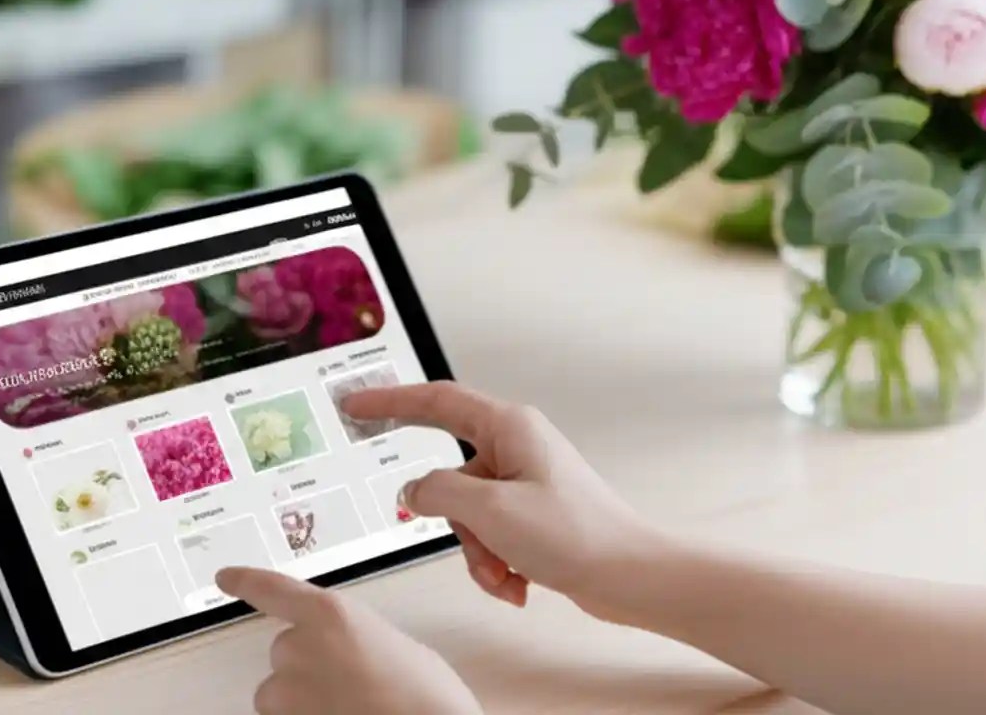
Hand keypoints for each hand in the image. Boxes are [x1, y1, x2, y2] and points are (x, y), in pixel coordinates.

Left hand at [217, 567, 481, 714]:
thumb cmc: (428, 696)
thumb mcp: (396, 646)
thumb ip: (355, 638)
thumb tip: (344, 655)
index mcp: (329, 614)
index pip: (273, 589)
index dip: (246, 581)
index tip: (225, 577)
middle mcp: (298, 646)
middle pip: (286, 650)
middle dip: (309, 665)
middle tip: (355, 683)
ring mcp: (286, 692)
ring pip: (280, 693)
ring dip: (303, 700)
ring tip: (351, 707)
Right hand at [341, 383, 655, 622]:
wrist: (630, 575)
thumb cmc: (575, 534)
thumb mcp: (490, 510)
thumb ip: (438, 493)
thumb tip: (414, 491)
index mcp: (509, 427)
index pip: (436, 401)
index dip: (389, 402)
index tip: (354, 404)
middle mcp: (516, 446)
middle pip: (450, 476)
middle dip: (454, 522)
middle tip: (474, 544)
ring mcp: (525, 480)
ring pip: (467, 514)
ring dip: (478, 552)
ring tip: (508, 574)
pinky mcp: (532, 513)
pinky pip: (489, 534)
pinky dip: (495, 563)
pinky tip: (519, 584)